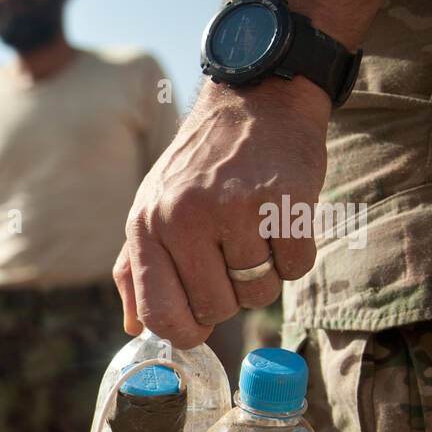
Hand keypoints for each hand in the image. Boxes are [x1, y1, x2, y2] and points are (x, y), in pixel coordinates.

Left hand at [113, 78, 330, 348]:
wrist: (255, 99)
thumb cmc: (201, 166)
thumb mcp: (153, 208)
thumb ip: (137, 270)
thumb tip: (135, 327)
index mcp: (146, 224)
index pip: (159, 311)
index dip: (183, 332)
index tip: (198, 327)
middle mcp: (183, 217)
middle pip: (215, 309)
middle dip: (230, 297)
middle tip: (233, 259)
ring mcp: (234, 207)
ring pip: (258, 292)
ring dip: (265, 275)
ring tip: (256, 231)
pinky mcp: (283, 199)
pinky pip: (296, 268)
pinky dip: (295, 255)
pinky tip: (282, 221)